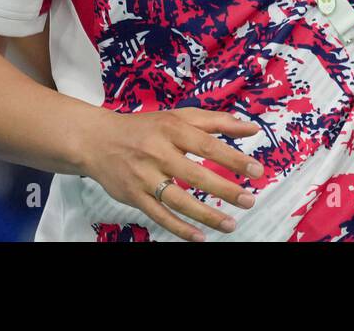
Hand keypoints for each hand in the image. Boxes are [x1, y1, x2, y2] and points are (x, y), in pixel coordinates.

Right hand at [81, 107, 263, 240]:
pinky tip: (200, 236)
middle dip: (224, 189)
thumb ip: (218, 121)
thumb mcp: (180, 117)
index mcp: (172, 129)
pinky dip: (179, 228)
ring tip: (230, 223)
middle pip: (195, 174)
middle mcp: (157, 153)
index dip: (233, 158)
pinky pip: (158, 215)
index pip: (207, 145)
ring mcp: (144, 177)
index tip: (256, 171)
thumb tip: (253, 128)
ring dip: (205, 214)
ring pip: (178, 199)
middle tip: (249, 200)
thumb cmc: (146, 128)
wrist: (96, 140)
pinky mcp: (133, 196)